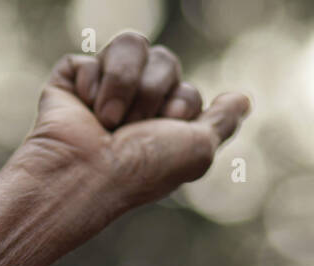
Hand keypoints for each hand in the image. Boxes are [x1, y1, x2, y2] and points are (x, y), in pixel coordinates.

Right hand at [8, 32, 249, 224]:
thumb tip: (243, 98)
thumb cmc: (140, 170)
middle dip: (153, 91)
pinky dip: (91, 83)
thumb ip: (222, 121)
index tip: (162, 130)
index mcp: (163, 126)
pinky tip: (83, 110)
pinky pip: (91, 56)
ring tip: (106, 120)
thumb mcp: (198, 149)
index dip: (180, 105)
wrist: (85, 172)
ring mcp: (102, 90)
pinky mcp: (71, 80)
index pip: (187, 90)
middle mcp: (135, 105)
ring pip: (132, 45)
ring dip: (124, 83)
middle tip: (131, 127)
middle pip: (165, 60)